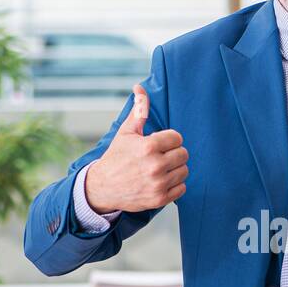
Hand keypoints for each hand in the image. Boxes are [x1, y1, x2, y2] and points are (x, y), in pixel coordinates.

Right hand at [84, 84, 187, 213]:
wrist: (103, 187)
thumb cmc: (116, 157)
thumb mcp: (126, 132)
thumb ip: (138, 111)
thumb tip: (140, 87)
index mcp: (148, 146)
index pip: (178, 138)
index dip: (169, 139)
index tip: (158, 144)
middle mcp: (155, 165)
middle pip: (183, 154)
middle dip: (173, 153)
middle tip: (159, 156)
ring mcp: (158, 184)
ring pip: (184, 171)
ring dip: (175, 169)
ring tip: (160, 169)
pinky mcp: (160, 199)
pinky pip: (182, 188)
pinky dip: (175, 185)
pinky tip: (161, 181)